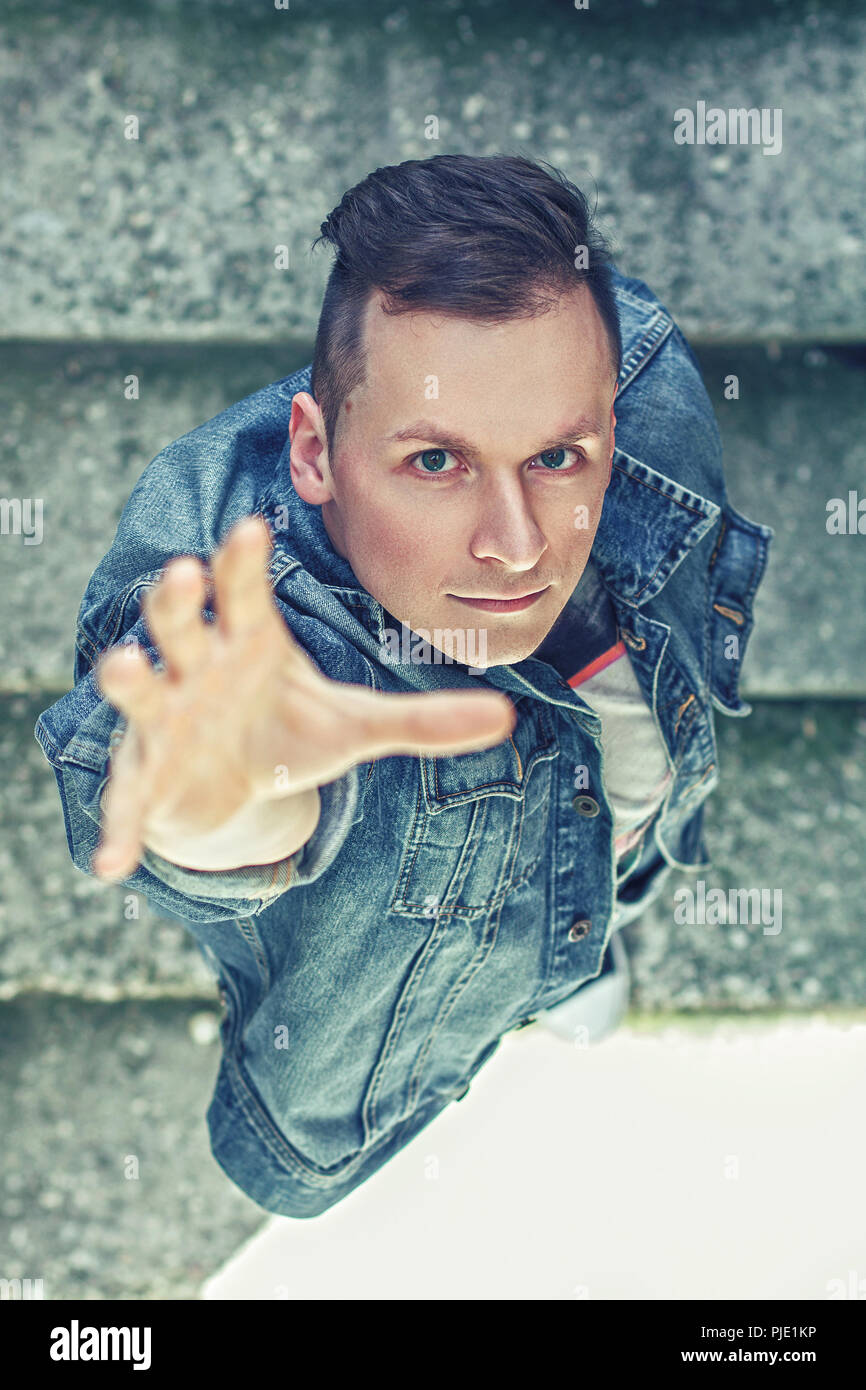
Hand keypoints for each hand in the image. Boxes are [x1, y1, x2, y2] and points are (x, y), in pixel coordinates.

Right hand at [92, 514, 514, 880]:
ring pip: (141, 688)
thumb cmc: (290, 732)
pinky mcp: (148, 775)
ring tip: (122, 665)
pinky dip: (120, 829)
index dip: (244, 562)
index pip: (245, 592)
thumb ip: (422, 719)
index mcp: (249, 642)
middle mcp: (198, 668)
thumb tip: (508, 717)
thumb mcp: (358, 726)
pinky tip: (113, 864)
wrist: (237, 784)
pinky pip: (130, 799)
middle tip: (182, 573)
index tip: (252, 528)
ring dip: (129, 676)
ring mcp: (166, 718)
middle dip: (179, 601)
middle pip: (181, 624)